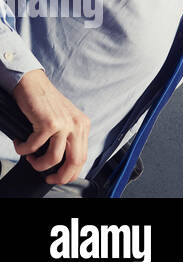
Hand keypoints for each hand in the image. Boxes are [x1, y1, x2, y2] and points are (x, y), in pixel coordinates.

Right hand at [10, 69, 89, 184]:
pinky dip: (23, 149)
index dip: (70, 173)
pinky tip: (19, 142)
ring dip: (37, 164)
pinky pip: (34, 147)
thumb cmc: (44, 104)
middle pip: (75, 161)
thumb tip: (59, 164)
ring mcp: (64, 123)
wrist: (33, 84)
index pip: (82, 157)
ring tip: (29, 157)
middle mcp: (77, 125)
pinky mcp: (49, 122)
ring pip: (54, 158)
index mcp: (83, 126)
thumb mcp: (62, 122)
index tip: (56, 178)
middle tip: (46, 178)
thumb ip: (66, 139)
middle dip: (59, 175)